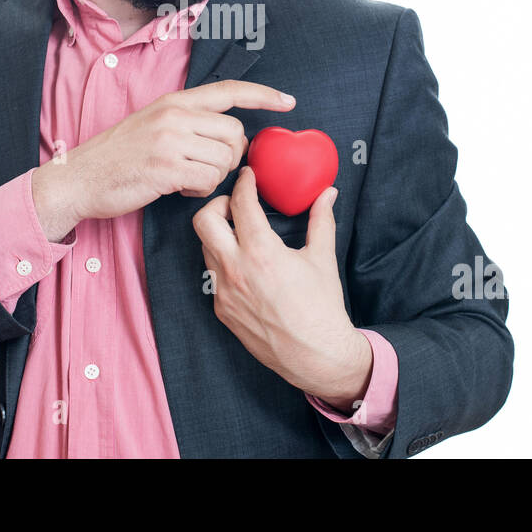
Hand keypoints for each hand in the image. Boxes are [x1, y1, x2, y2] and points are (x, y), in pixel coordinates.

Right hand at [32, 80, 294, 239]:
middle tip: (209, 168)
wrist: (80, 178)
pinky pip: (209, 180)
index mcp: (174, 100)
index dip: (263, 96)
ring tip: (188, 178)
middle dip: (232, 156)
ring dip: (214, 176)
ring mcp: (170, 140)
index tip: (288, 102)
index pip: (229, 90)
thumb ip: (189, 122)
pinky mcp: (166, 168)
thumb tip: (231, 135)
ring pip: (224, 159)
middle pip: (234, 133)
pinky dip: (201, 190)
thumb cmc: (119, 156)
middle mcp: (175, 115)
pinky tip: (181, 188)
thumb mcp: (154, 124)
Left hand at [192, 166, 370, 405]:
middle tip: (236, 205)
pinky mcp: (221, 309)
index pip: (240, 203)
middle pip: (203, 220)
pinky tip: (246, 266)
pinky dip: (225, 263)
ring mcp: (224, 291)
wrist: (315, 355)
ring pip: (205, 248)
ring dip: (219, 234)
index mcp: (261, 252)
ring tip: (242, 234)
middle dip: (218, 204)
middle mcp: (236, 269)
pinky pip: (213, 276)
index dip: (243, 183)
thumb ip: (321, 220)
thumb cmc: (321, 308)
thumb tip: (328, 194)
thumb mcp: (322, 258)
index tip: (248, 176)